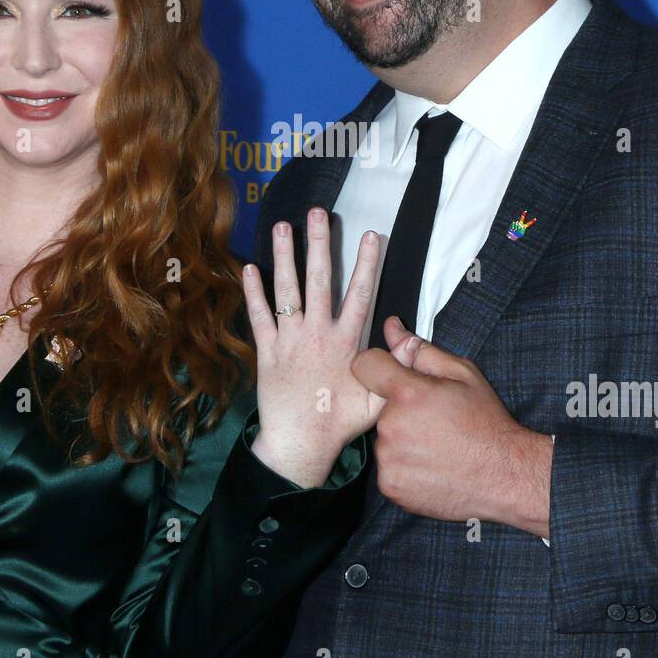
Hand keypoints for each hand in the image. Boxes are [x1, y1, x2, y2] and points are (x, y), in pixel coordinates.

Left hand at [242, 207, 384, 487]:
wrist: (299, 444)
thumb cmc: (339, 423)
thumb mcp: (377, 401)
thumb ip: (393, 370)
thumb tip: (408, 341)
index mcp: (345, 343)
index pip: (359, 294)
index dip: (367, 263)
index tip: (371, 235)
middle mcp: (316, 334)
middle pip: (319, 280)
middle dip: (319, 244)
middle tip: (318, 213)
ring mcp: (289, 340)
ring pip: (287, 290)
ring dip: (284, 256)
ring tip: (282, 226)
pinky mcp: (267, 351)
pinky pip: (258, 316)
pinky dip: (253, 292)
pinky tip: (248, 268)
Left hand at [353, 316, 552, 538]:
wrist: (504, 475)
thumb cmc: (486, 423)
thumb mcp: (462, 374)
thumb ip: (421, 351)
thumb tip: (392, 328)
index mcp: (408, 394)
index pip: (364, 365)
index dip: (378, 366)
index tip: (392, 376)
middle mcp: (392, 426)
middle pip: (378, 406)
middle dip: (398, 408)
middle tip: (432, 419)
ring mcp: (389, 460)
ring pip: (383, 438)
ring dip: (401, 439)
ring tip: (435, 445)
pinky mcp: (390, 486)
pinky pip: (387, 466)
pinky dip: (403, 466)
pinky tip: (431, 465)